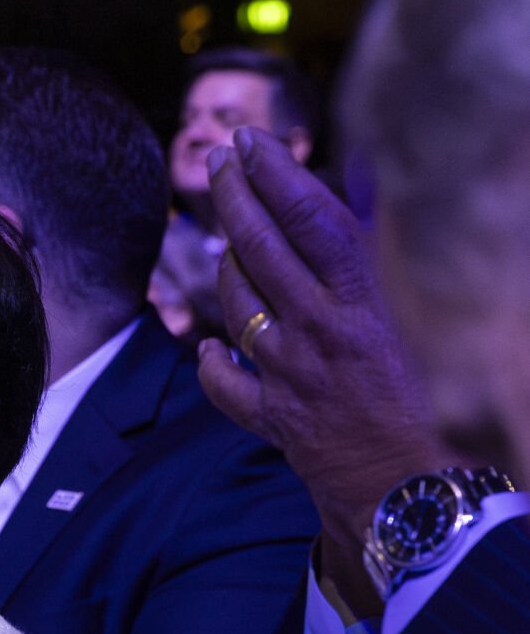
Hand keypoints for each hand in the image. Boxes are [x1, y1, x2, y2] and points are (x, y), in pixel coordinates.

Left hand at [196, 128, 461, 613]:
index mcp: (365, 304)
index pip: (313, 221)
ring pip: (236, 303)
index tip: (251, 141)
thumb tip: (347, 211)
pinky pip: (222, 381)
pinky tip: (206, 346)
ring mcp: (288, 374)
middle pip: (262, 248)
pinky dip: (210, 361)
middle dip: (233, 197)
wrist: (411, 491)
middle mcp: (320, 332)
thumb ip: (369, 273)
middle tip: (216, 159)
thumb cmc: (426, 404)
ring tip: (225, 239)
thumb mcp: (410, 324)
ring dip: (225, 266)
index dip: (277, 176)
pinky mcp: (271, 417)